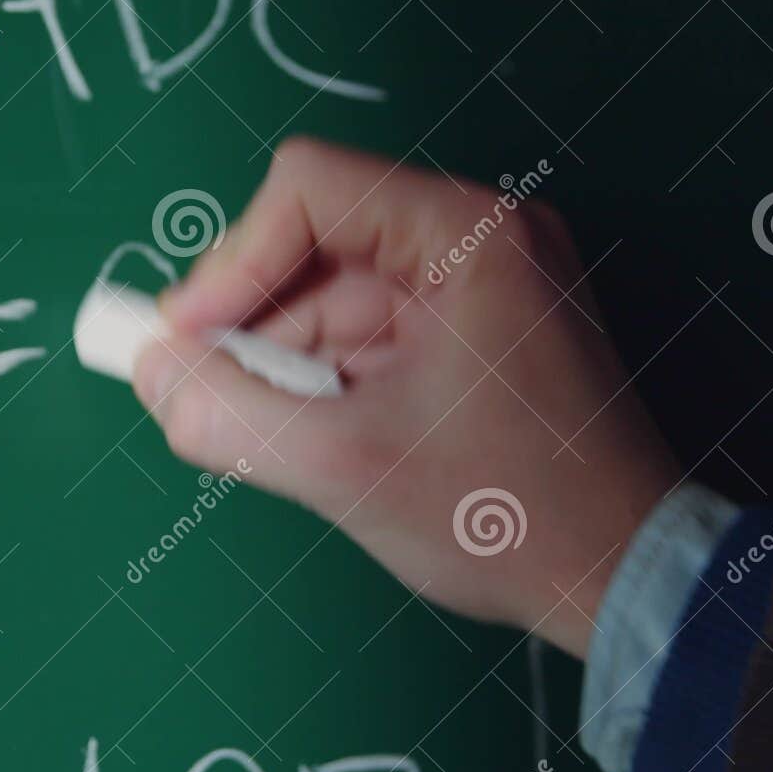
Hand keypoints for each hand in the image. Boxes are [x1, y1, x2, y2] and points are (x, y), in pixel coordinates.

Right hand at [132, 138, 681, 657]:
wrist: (623, 582)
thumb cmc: (507, 517)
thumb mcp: (344, 466)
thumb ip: (226, 414)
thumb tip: (149, 369)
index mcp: (468, 235)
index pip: (309, 189)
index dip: (231, 260)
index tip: (185, 340)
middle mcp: (477, 236)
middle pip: (311, 242)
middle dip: (251, 323)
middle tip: (209, 398)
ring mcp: (477, 281)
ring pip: (326, 292)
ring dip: (283, 360)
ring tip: (286, 436)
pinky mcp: (468, 328)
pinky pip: (360, 330)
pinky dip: (320, 378)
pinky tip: (325, 434)